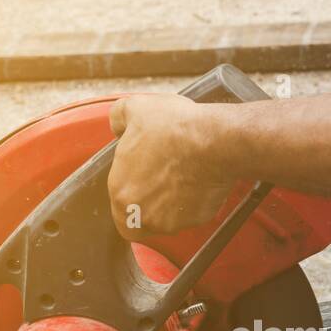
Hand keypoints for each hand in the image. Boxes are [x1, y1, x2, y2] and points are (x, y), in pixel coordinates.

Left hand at [107, 94, 233, 237]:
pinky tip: (198, 181)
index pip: (118, 209)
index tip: (139, 180)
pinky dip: (193, 203)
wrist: (212, 141)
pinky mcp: (197, 220)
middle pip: (140, 222)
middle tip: (159, 185)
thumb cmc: (173, 128)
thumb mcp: (135, 108)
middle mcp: (142, 214)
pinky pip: (191, 217)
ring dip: (170, 206)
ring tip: (182, 178)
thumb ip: (117, 118)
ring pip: (166, 222)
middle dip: (147, 207)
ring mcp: (171, 222)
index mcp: (121, 192)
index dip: (128, 195)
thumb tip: (118, 126)